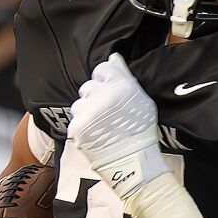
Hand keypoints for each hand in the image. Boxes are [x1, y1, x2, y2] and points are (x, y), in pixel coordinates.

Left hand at [67, 54, 162, 201]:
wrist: (134, 161)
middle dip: (95, 97)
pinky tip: (94, 135)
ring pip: (79, 104)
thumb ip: (125, 76)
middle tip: (106, 112)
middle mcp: (102, 96)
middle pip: (88, 86)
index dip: (105, 80)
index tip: (110, 91)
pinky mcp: (78, 127)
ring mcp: (88, 112)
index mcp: (120, 85)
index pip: (102, 69)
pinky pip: (75, 121)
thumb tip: (113, 56)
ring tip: (100, 125)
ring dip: (86, 112)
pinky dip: (82, 127)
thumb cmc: (141, 130)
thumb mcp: (142, 98)